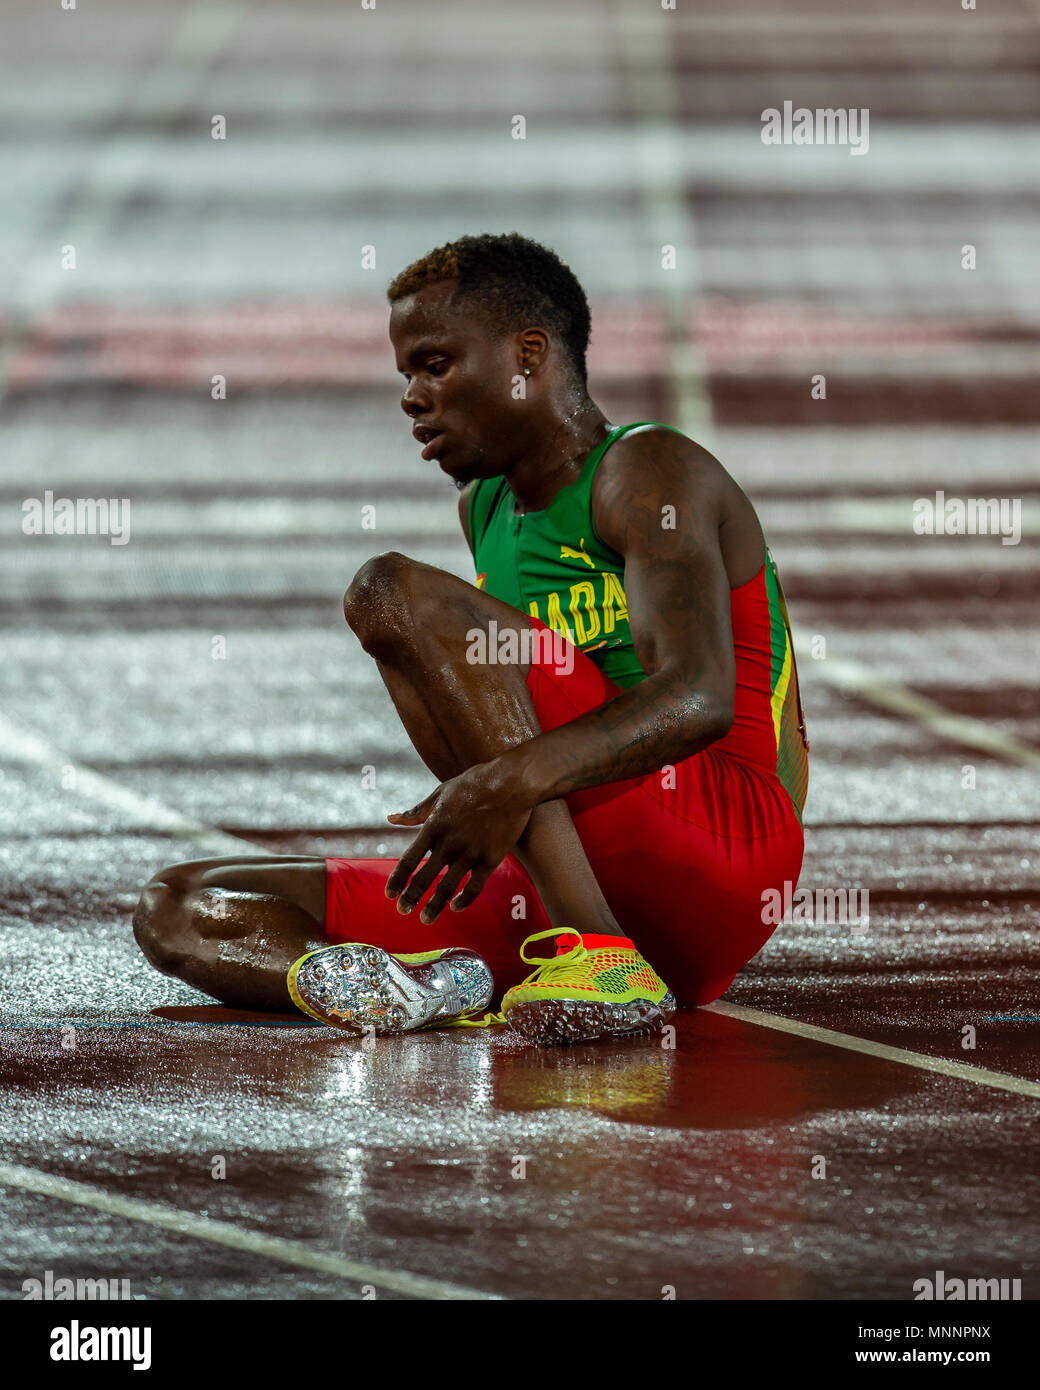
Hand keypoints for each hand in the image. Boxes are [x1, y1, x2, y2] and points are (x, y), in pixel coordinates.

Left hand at [385, 760, 532, 923]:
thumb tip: (391, 818)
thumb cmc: (474, 783)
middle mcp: (449, 843)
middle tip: (402, 910)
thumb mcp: (440, 792)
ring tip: (425, 918)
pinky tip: (455, 907)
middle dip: (410, 898)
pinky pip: (474, 887)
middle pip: (424, 879)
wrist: (511, 782)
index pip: (409, 860)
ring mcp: (471, 853)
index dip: (398, 880)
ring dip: (434, 906)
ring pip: (447, 888)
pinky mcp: (491, 859)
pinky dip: (463, 900)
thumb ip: (416, 811)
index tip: (390, 894)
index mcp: (434, 826)